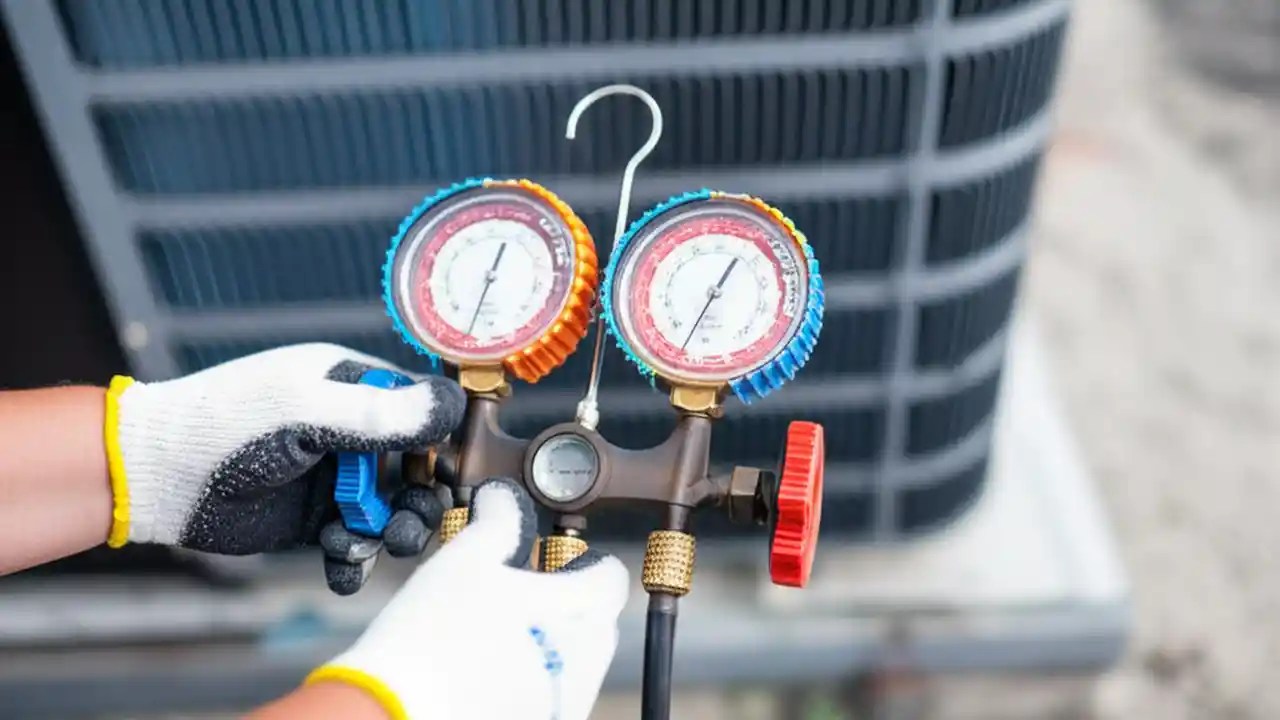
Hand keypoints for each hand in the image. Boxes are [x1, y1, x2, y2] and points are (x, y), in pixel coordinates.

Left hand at [106, 344, 463, 581]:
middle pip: (419, 468)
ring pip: (393, 510)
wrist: (157, 477)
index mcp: (355, 387)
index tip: (449, 472)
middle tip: (408, 525)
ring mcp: (336, 479)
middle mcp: (353, 432)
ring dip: (391, 532)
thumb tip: (451, 406)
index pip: (424, 408)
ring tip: (365, 543)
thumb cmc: (226, 424)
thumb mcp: (306, 412)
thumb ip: (378, 414)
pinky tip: (339, 564)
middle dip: (422, 499)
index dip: (444, 441)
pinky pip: (356, 544)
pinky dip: (354, 559)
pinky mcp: (314, 521)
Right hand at [308, 479, 629, 719]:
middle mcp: (582, 663)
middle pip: (598, 624)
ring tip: (505, 633)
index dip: (590, 564)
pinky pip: (554, 695)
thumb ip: (498, 522)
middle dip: (573, 606)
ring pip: (577, 664)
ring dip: (556, 643)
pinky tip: (495, 669)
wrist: (399, 710)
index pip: (610, 579)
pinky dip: (536, 677)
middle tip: (531, 595)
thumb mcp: (465, 558)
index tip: (568, 562)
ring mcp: (564, 702)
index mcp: (577, 613)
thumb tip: (503, 499)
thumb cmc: (432, 634)